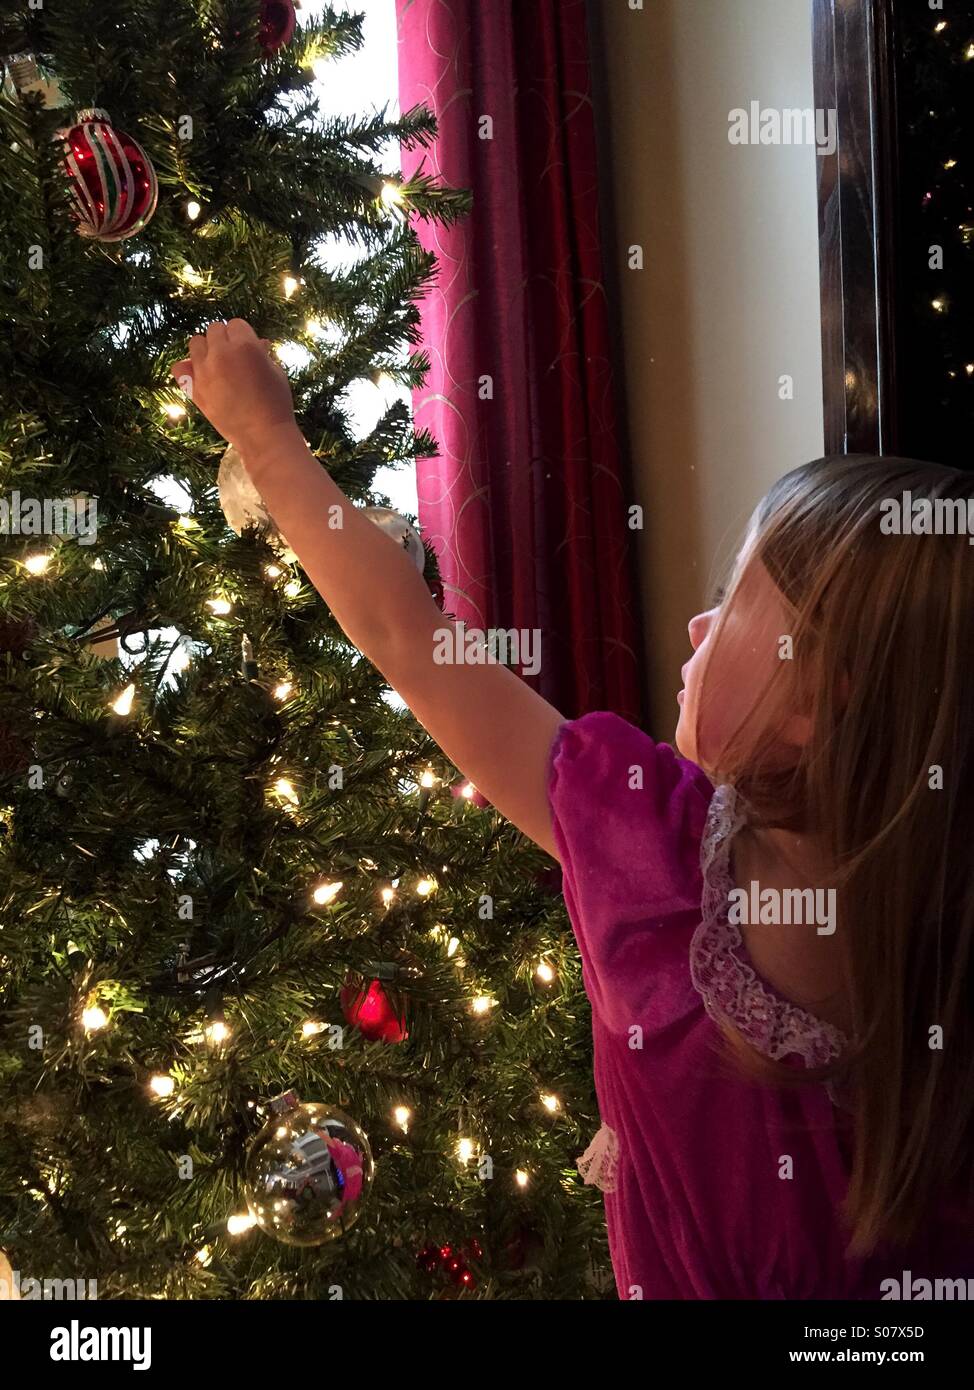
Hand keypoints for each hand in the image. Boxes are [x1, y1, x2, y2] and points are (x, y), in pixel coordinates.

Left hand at [171, 319, 296, 453]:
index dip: (243, 335)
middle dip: (224, 339)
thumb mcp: (276, 372)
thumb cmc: (276, 403)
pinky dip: (187, 368)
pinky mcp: (194, 389)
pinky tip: (199, 374)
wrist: (263, 435)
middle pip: (214, 329)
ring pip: (195, 343)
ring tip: (216, 363)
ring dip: (206, 349)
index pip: (236, 324)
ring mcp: (204, 371)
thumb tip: (258, 343)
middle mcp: (221, 354)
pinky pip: (179, 368)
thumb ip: (263, 354)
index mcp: (245, 346)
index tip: (247, 347)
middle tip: (233, 357)